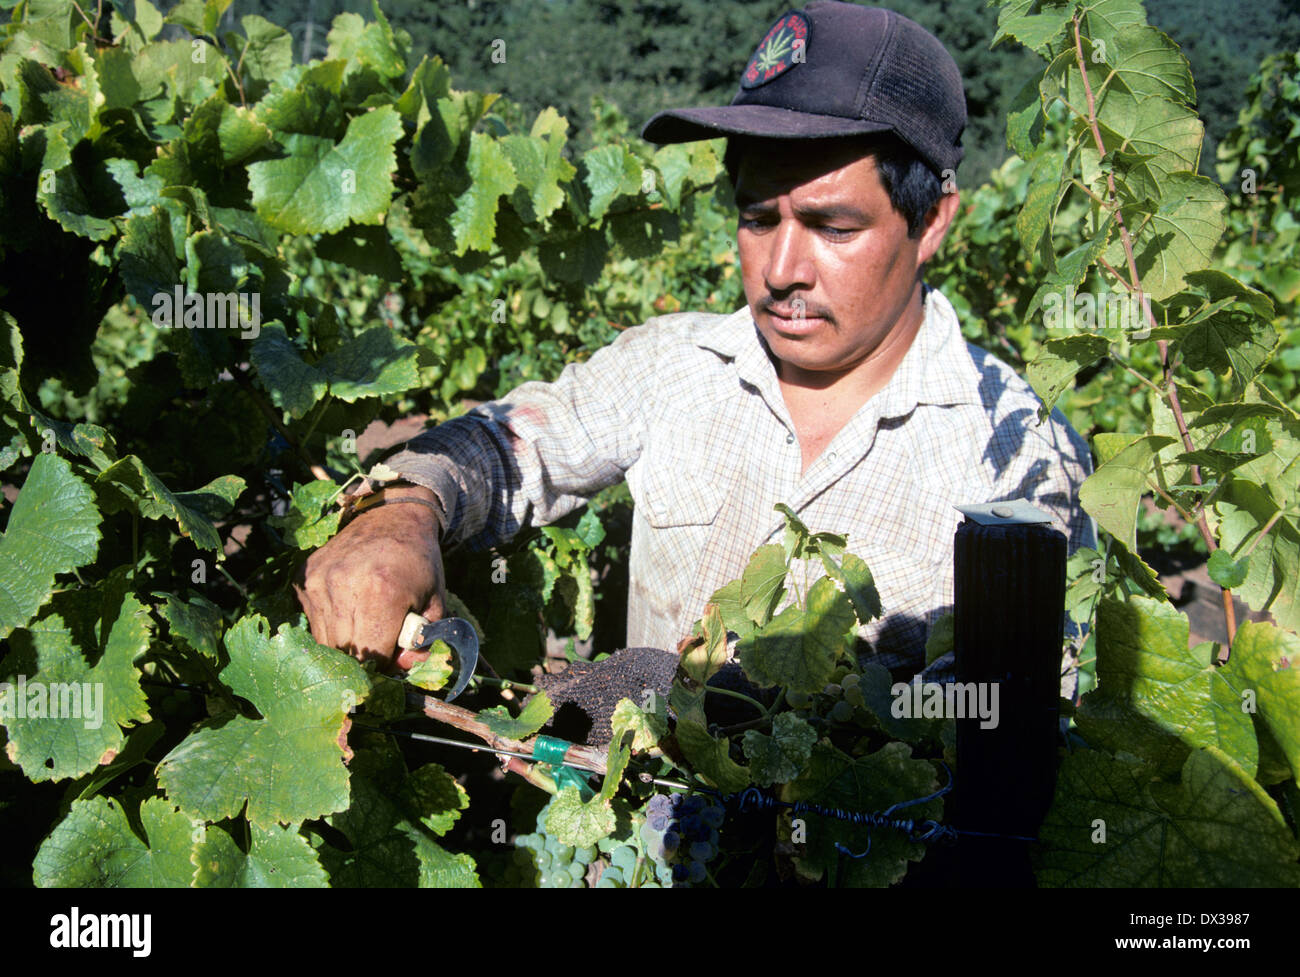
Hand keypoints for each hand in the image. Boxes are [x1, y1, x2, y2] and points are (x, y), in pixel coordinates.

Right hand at [293, 484, 447, 670]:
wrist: (391, 515)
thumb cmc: (418, 562)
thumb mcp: (435, 602)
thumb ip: (422, 642)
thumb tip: (402, 670)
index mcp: (382, 592)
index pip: (372, 657)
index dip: (383, 667)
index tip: (392, 662)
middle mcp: (343, 587)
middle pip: (344, 653)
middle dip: (363, 661)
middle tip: (380, 649)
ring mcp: (318, 582)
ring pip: (324, 641)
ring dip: (345, 645)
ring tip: (366, 625)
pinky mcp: (304, 579)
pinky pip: (313, 621)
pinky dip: (331, 625)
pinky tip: (350, 606)